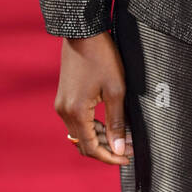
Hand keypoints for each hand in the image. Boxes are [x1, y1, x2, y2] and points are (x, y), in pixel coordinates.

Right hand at [54, 32, 131, 165]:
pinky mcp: (64, 98)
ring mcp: (62, 105)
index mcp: (75, 113)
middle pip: (84, 144)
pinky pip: (78, 121)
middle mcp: (64, 112)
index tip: (127, 158)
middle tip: (129, 147)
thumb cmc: (102, 58)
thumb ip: (117, 122)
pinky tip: (110, 125)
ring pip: (81, 134)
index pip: (91, 148)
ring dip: (101, 138)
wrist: (83, 33)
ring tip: (123, 137)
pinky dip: (93, 127)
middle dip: (107, 149)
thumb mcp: (116, 90)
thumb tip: (118, 148)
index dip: (110, 157)